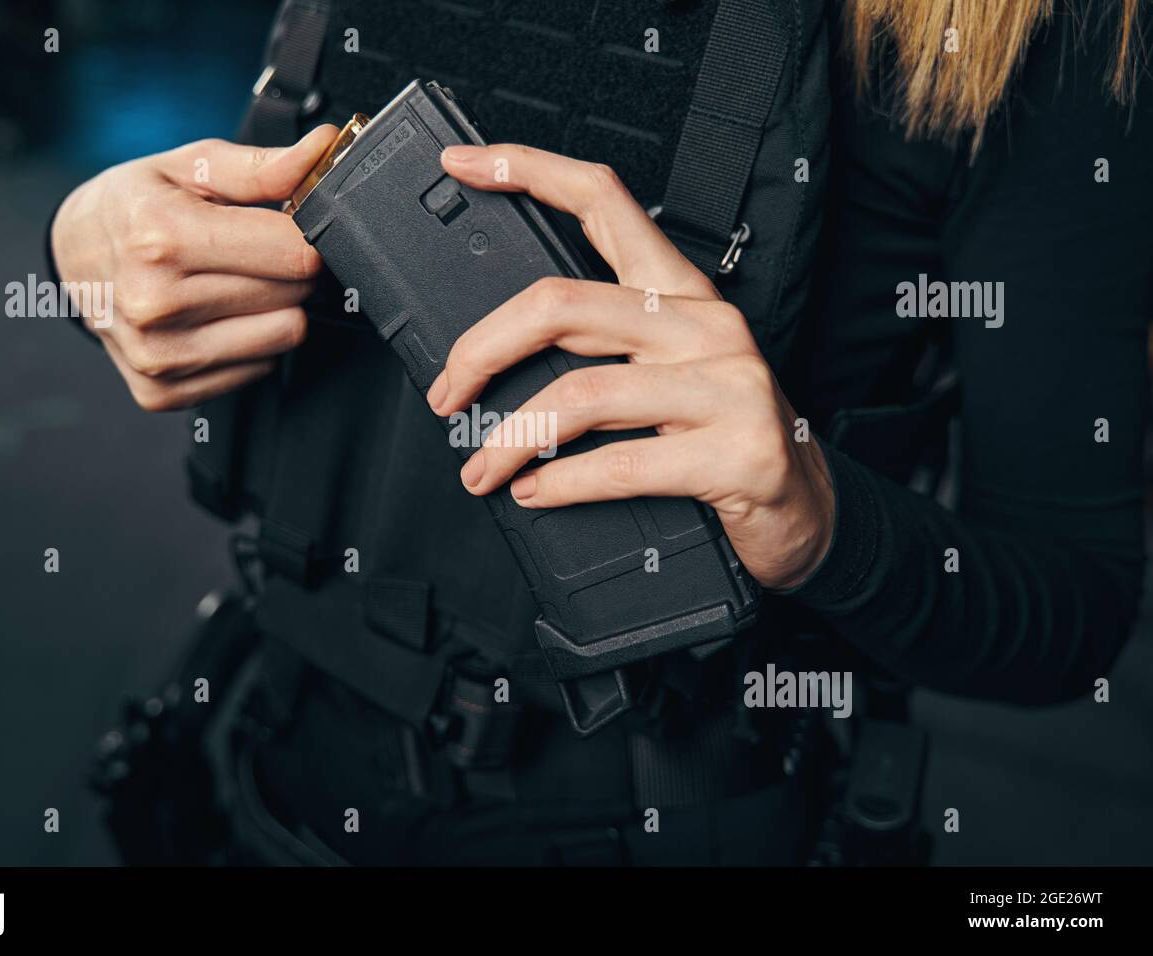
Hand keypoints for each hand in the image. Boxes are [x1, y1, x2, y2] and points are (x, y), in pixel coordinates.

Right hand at [50, 127, 337, 410]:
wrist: (71, 254)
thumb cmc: (134, 205)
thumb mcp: (189, 166)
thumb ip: (262, 166)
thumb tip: (323, 149)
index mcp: (162, 236)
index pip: (294, 253)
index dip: (306, 235)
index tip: (288, 226)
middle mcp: (156, 302)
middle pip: (293, 295)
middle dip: (288, 269)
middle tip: (255, 253)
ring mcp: (157, 354)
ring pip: (284, 336)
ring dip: (273, 309)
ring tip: (235, 283)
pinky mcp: (161, 390)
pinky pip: (257, 370)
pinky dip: (248, 343)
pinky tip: (216, 317)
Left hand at [433, 144, 834, 589]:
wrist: (807, 511)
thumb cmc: (722, 439)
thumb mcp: (667, 375)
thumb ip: (601, 351)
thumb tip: (493, 366)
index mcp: (680, 293)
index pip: (603, 202)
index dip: (528, 171)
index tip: (463, 164)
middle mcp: (704, 325)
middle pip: (562, 303)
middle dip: (483, 349)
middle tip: (447, 395)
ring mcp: (727, 386)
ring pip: (583, 392)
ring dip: (512, 438)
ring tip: (482, 469)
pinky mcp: (738, 452)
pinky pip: (621, 462)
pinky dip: (561, 482)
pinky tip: (535, 492)